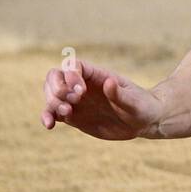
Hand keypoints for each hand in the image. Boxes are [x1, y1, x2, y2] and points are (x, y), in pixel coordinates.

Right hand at [40, 59, 160, 139]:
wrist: (143, 122)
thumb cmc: (142, 106)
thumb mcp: (134, 101)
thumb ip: (120, 94)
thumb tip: (108, 82)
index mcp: (97, 76)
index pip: (73, 65)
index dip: (70, 75)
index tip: (81, 92)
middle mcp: (82, 86)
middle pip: (55, 77)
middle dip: (57, 89)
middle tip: (73, 103)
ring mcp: (76, 101)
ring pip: (51, 94)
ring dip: (52, 103)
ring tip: (67, 113)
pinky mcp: (73, 116)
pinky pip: (53, 113)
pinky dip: (47, 117)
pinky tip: (50, 125)